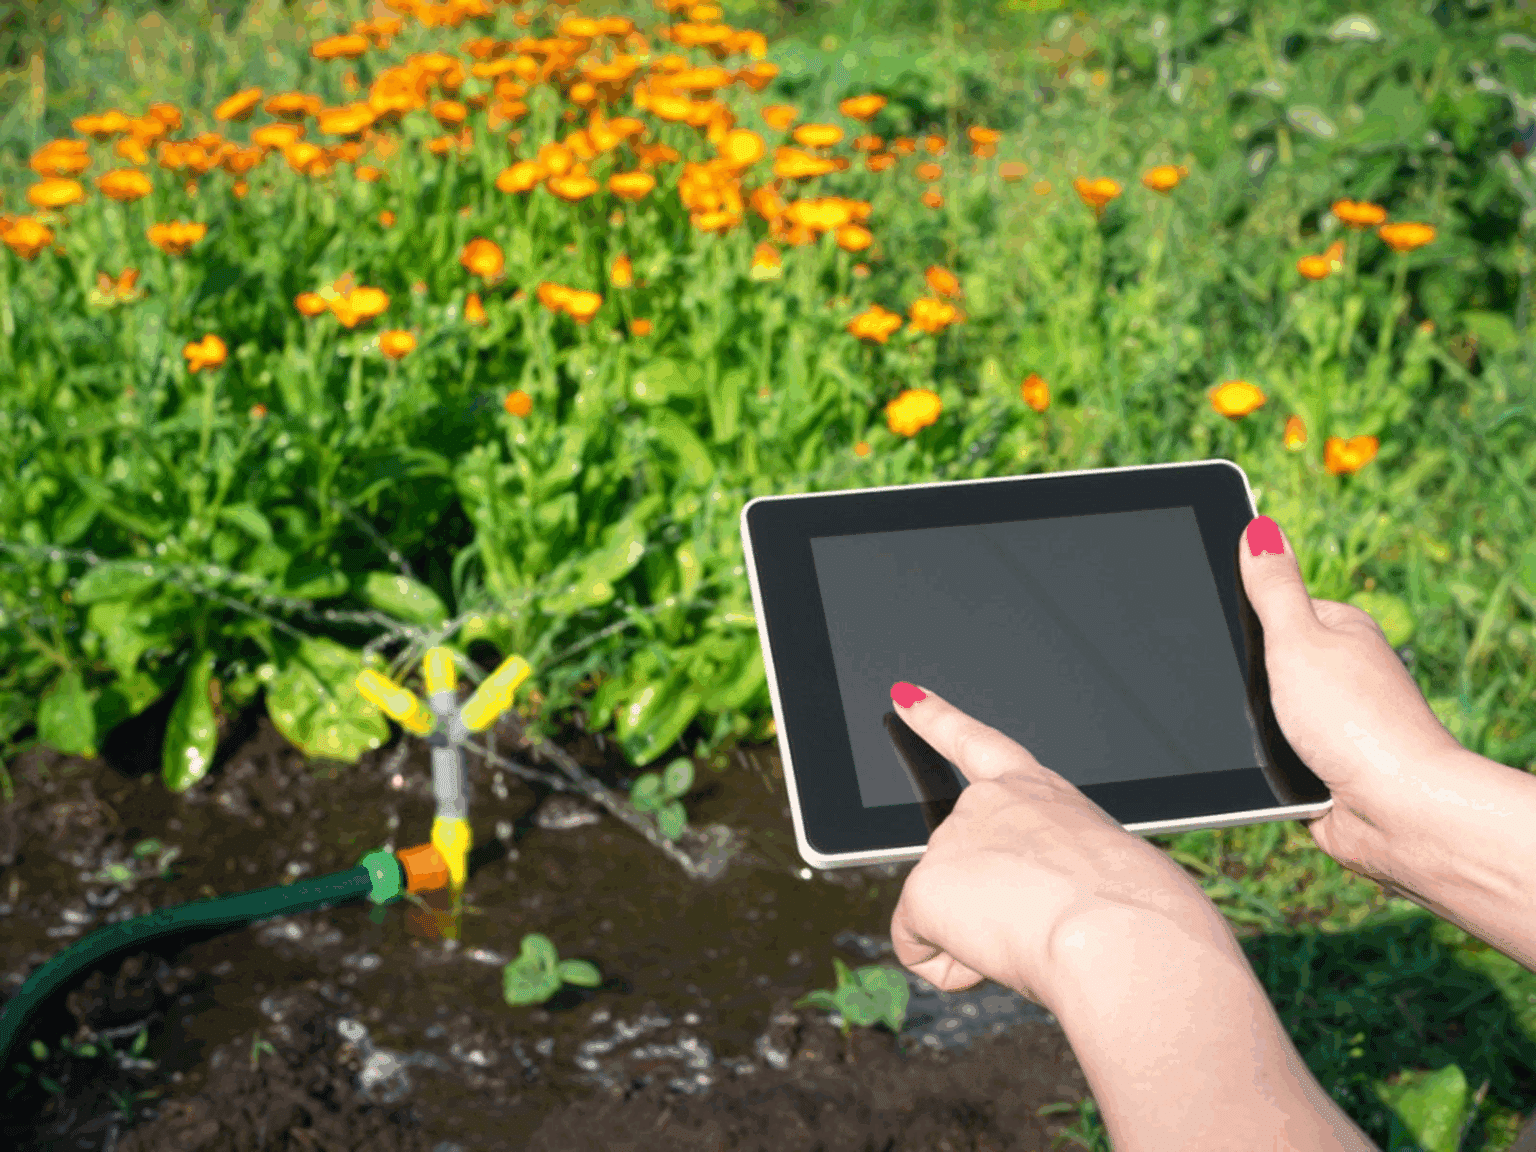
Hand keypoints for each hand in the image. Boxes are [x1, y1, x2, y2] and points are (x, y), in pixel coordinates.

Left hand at [886, 682, 1226, 1008]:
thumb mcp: (1107, 872)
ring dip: (986, 941)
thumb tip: (1041, 917)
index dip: (935, 718)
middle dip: (990, 908)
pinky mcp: (924, 887)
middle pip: (962, 870)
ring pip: (948, 915)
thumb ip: (1059, 871)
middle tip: (1049, 924)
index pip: (978, 745)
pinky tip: (996, 962)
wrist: (1125, 935)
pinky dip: (954, 969)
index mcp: (1041, 792)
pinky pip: (921, 950)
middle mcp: (988, 803)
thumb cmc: (1145, 916)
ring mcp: (950, 840)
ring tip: (1041, 938)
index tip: (903, 696)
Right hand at [1237, 515, 1465, 891]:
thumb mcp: (1300, 639)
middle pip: (1262, 663)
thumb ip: (1274, 587)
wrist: (1397, 810)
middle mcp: (1340, 673)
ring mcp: (1332, 721)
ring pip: (1261, 713)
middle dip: (1240, 682)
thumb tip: (1260, 526)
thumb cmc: (1356, 720)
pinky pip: (1272, 755)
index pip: (1272, 608)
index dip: (1239, 618)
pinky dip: (1263, 763)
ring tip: (1261, 737)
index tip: (1213, 630)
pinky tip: (1267, 766)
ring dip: (1250, 729)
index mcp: (1340, 630)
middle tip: (1240, 693)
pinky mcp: (1322, 766)